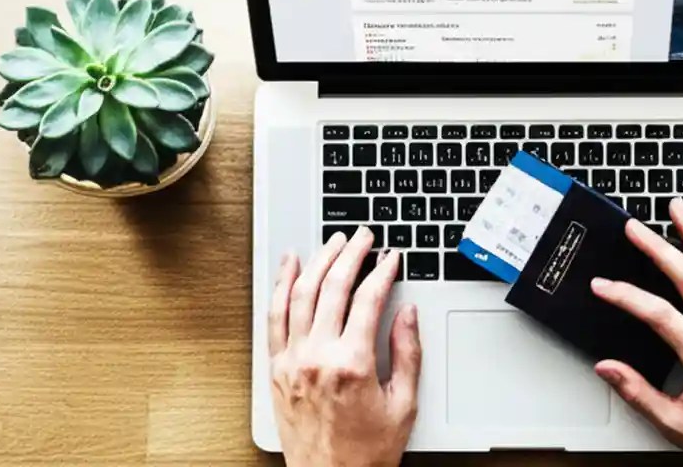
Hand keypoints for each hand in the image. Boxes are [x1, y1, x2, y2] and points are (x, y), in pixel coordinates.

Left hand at [268, 227, 420, 466]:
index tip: (392, 258)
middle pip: (333, 288)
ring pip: (301, 295)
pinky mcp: (276, 370)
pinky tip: (289, 267)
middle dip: (351, 254)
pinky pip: (275, 317)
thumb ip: (408, 353)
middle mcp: (317, 357)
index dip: (383, 272)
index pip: (368, 299)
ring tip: (332, 242)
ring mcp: (292, 361)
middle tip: (363, 237)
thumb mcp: (404, 404)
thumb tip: (408, 313)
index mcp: (352, 364)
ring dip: (317, 261)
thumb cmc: (367, 453)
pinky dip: (281, 287)